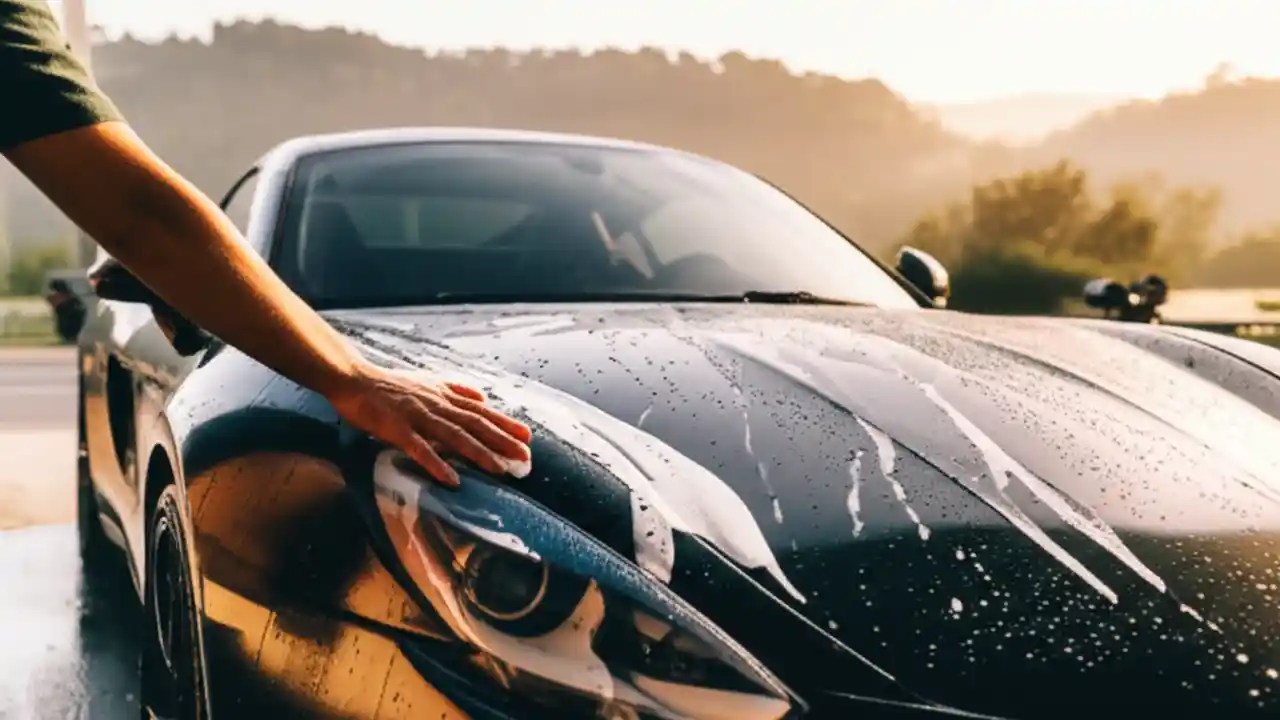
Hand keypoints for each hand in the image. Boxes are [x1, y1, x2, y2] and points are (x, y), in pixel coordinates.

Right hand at [326, 362, 531, 486]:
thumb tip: (482, 398)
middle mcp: (436, 405)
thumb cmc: (390, 384)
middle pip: (475, 424)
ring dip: (479, 453)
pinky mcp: (397, 429)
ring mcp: (417, 417)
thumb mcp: (428, 382)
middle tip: (525, 456)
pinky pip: (420, 449)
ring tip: (500, 469)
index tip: (527, 436)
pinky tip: (452, 479)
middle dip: (502, 441)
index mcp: (444, 395)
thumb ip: (455, 390)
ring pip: (454, 436)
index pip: (481, 411)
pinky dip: (437, 464)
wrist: (354, 380)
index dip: (505, 423)